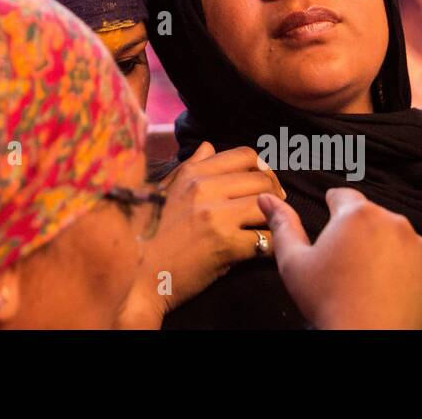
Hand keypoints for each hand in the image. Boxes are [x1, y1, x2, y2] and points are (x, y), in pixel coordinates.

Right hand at [117, 142, 285, 327]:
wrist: (146, 275)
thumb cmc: (160, 234)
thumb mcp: (170, 192)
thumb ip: (192, 166)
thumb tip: (209, 146)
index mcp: (193, 173)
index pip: (244, 155)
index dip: (263, 168)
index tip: (266, 184)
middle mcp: (204, 188)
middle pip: (261, 179)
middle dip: (275, 194)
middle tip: (275, 209)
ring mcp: (215, 215)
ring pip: (267, 205)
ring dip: (274, 218)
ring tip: (270, 227)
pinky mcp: (226, 244)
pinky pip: (265, 238)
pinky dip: (270, 244)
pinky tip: (263, 248)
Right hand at [260, 187, 421, 329]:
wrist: (372, 341)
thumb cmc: (329, 302)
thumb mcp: (294, 263)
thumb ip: (281, 225)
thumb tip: (266, 197)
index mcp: (357, 214)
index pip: (342, 196)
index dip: (331, 209)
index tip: (329, 229)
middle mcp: (393, 222)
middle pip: (370, 217)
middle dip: (357, 232)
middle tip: (343, 263)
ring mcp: (419, 247)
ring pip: (394, 238)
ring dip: (382, 249)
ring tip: (366, 279)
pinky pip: (415, 261)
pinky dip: (403, 270)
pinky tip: (386, 290)